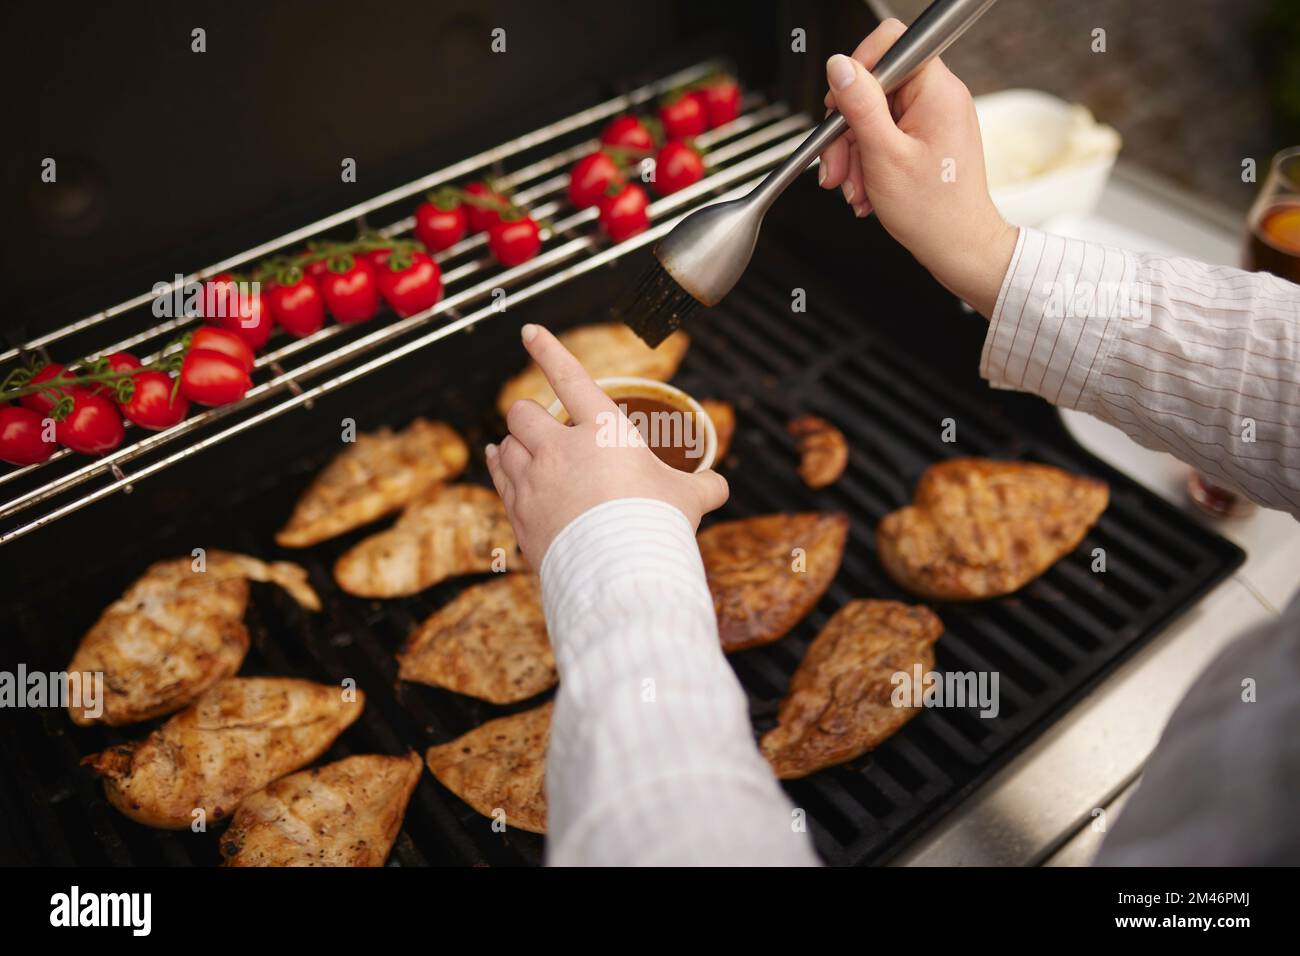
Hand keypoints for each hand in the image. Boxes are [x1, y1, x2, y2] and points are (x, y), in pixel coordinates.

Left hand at [485, 324, 729, 568]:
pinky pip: (499, 478)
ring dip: (512, 443)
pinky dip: (499, 468)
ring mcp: (534, 480)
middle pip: (522, 414)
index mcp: (602, 430)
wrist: (620, 572)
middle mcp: (559, 449)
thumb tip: (718, 488)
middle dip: (529, 416)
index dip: (547, 350)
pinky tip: (498, 462)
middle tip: (541, 427)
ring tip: (521, 448)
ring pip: (504, 446)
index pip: (569, 378)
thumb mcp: (687, 500)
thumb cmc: (656, 526)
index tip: (528, 331)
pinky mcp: (519, 512)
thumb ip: (702, 487)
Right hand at [818, 19, 1017, 316]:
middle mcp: (939, 98)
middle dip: (848, 130)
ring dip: (854, 154)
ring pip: (874, 116)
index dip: (858, 72)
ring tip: (854, 188)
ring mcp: (933, 118)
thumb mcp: (883, 155)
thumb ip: (860, 104)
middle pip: (875, 87)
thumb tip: (840, 66)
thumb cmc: (933, 211)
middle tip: (838, 166)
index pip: (890, 45)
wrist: (958, 248)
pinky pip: (885, 136)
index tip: (841, 107)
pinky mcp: (927, 138)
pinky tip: (866, 190)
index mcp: (936, 91)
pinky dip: (868, 162)